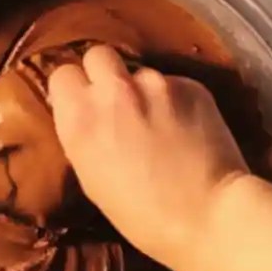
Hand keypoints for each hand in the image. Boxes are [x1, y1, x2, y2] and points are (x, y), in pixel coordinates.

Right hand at [47, 45, 249, 270]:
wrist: (208, 216)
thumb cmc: (142, 216)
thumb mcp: (91, 178)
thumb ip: (83, 134)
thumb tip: (87, 114)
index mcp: (81, 117)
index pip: (63, 74)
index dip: (73, 88)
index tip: (81, 103)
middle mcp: (114, 90)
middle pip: (97, 54)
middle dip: (103, 72)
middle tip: (115, 100)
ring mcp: (156, 83)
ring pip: (140, 72)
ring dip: (143, 91)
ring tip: (159, 124)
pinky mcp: (191, 85)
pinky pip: (173, 83)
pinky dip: (175, 101)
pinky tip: (185, 129)